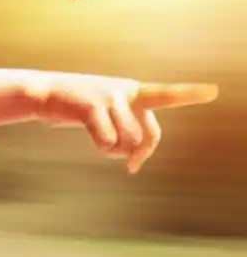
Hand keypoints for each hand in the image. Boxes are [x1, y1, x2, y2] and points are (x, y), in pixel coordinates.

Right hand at [26, 75, 217, 172]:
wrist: (44, 93)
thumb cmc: (81, 108)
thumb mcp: (109, 116)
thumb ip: (130, 134)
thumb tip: (135, 163)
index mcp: (135, 91)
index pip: (166, 95)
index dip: (190, 94)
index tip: (212, 91)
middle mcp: (126, 91)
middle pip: (147, 135)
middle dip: (139, 153)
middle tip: (134, 166)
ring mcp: (109, 97)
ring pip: (127, 141)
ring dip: (115, 151)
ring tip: (101, 141)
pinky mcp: (92, 106)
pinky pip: (106, 141)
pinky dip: (101, 147)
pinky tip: (92, 139)